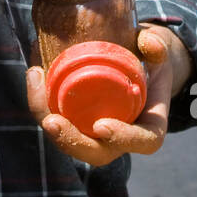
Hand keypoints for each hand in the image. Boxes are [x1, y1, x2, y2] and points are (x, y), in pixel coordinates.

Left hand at [26, 27, 174, 166]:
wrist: (137, 62)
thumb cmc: (151, 59)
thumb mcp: (161, 50)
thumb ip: (158, 44)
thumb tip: (150, 43)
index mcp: (149, 126)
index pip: (142, 142)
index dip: (122, 138)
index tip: (102, 126)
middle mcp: (121, 137)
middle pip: (96, 153)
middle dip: (71, 140)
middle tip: (51, 120)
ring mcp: (96, 134)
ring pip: (70, 140)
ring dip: (47, 119)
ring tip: (35, 82)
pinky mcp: (76, 122)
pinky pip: (58, 121)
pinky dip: (42, 102)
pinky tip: (35, 74)